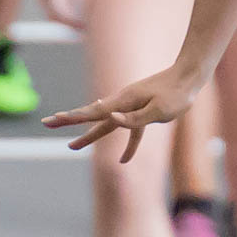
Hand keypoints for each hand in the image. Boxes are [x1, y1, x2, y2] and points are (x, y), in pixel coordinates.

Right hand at [43, 66, 202, 162]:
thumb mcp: (159, 110)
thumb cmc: (177, 94)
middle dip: (69, 121)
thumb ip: (135, 119)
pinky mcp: (143, 110)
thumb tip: (111, 120)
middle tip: (47, 123)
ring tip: (71, 146)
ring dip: (90, 135)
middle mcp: (123, 103)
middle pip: (92, 116)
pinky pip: (131, 130)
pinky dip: (128, 145)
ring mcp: (132, 106)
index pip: (92, 112)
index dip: (71, 117)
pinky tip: (124, 160)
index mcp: (124, 102)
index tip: (52, 119)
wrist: (190, 76)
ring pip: (107, 124)